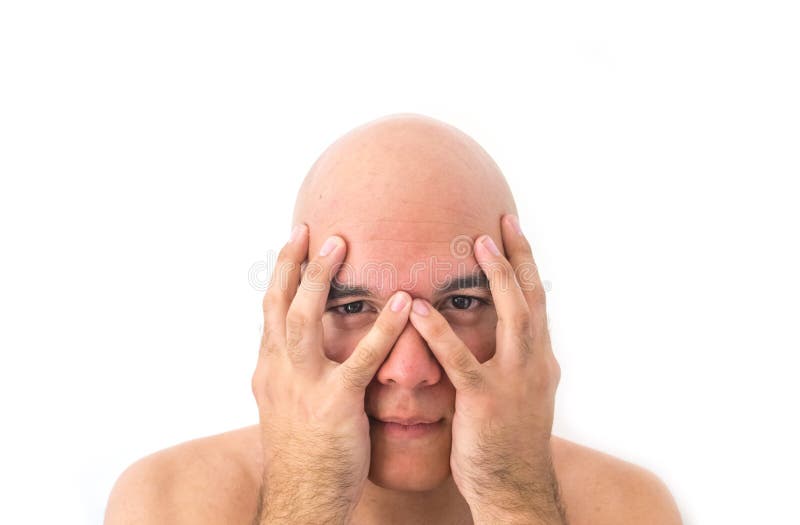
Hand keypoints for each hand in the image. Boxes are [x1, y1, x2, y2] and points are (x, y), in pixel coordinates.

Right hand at [251, 224, 411, 522]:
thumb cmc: (301, 455)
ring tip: (341, 245)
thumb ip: (293, 371)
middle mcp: (279, 372)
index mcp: (270, 370)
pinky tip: (403, 304)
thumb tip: (302, 347)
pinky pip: (361, 360)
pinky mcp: (334, 406)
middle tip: (310, 230)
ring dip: (320, 280)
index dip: (281, 274)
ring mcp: (303, 387)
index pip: (270, 311)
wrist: (300, 501)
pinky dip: (381, 329)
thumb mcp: (286, 406)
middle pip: (279, 305)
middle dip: (293, 264)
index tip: (293, 243)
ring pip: (303, 320)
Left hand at [408, 214, 564, 523]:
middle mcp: (535, 364)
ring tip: (476, 246)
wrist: (516, 489)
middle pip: (532, 298)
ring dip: (496, 278)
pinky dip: (440, 332)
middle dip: (517, 258)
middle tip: (499, 224)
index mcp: (540, 360)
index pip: (536, 301)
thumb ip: (519, 360)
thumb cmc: (511, 442)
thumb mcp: (525, 394)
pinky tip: (418, 309)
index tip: (512, 228)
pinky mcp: (487, 403)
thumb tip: (516, 334)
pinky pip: (461, 361)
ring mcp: (515, 382)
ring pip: (512, 318)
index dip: (525, 263)